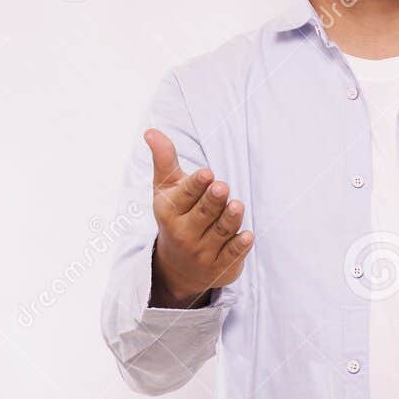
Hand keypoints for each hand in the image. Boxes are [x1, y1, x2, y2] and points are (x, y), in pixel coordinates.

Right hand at [144, 128, 253, 306]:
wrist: (178, 267)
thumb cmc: (176, 215)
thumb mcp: (167, 189)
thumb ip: (164, 160)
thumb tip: (151, 131)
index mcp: (170, 211)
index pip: (185, 196)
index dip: (196, 185)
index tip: (207, 174)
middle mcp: (184, 233)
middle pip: (204, 213)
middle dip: (213, 200)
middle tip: (222, 187)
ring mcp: (202, 251)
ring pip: (221, 231)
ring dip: (230, 218)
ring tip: (237, 205)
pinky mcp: (221, 265)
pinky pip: (232, 254)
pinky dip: (240, 245)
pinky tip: (248, 235)